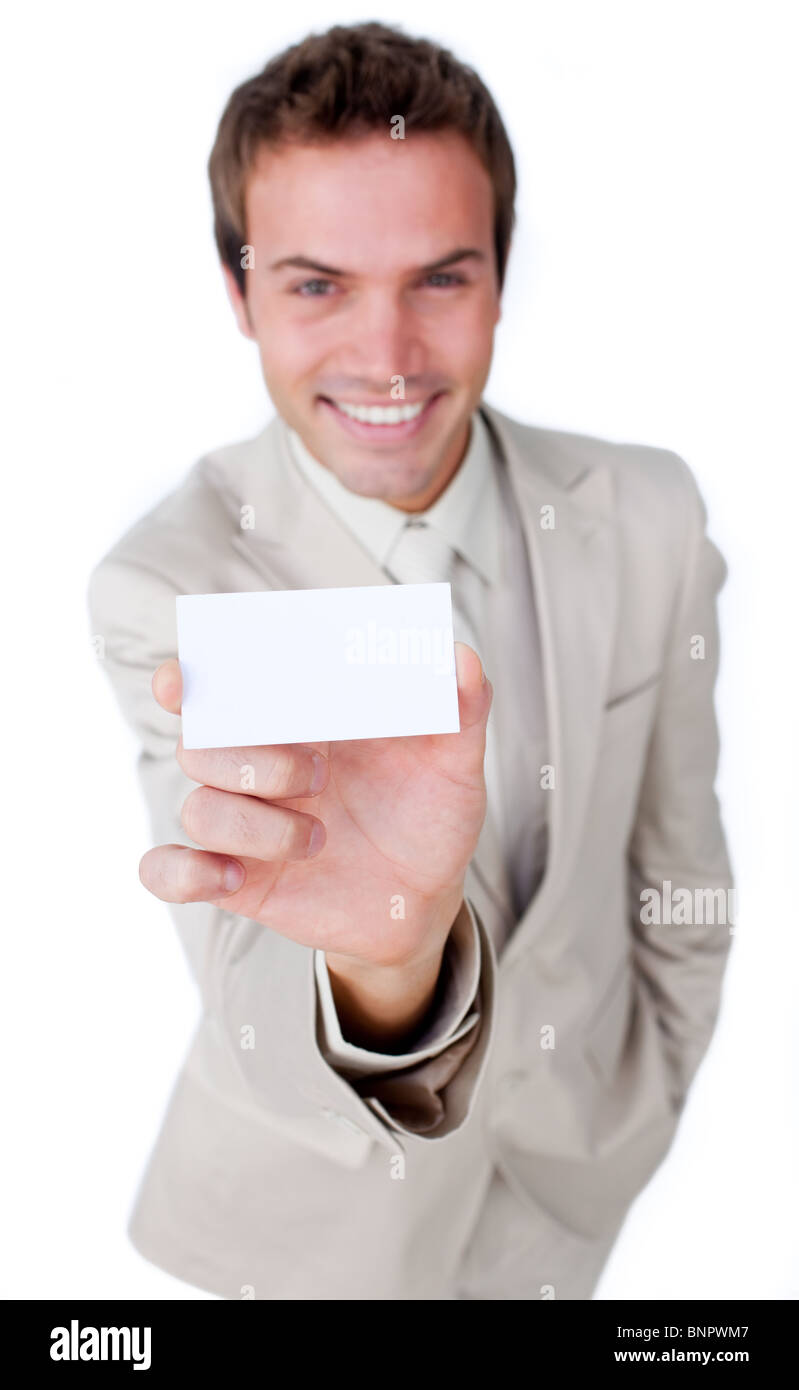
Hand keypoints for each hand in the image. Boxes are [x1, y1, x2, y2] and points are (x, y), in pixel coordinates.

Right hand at [139, 643, 491, 978]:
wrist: (427, 897)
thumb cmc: (430, 812)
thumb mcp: (454, 760)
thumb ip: (461, 707)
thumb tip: (462, 657)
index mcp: (300, 722)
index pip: (224, 686)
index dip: (189, 678)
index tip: (178, 681)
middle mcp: (260, 766)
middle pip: (199, 742)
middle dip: (251, 757)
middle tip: (319, 776)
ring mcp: (246, 823)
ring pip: (198, 806)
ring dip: (255, 824)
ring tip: (319, 840)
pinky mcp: (237, 877)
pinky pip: (169, 871)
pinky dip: (185, 871)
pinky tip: (233, 877)